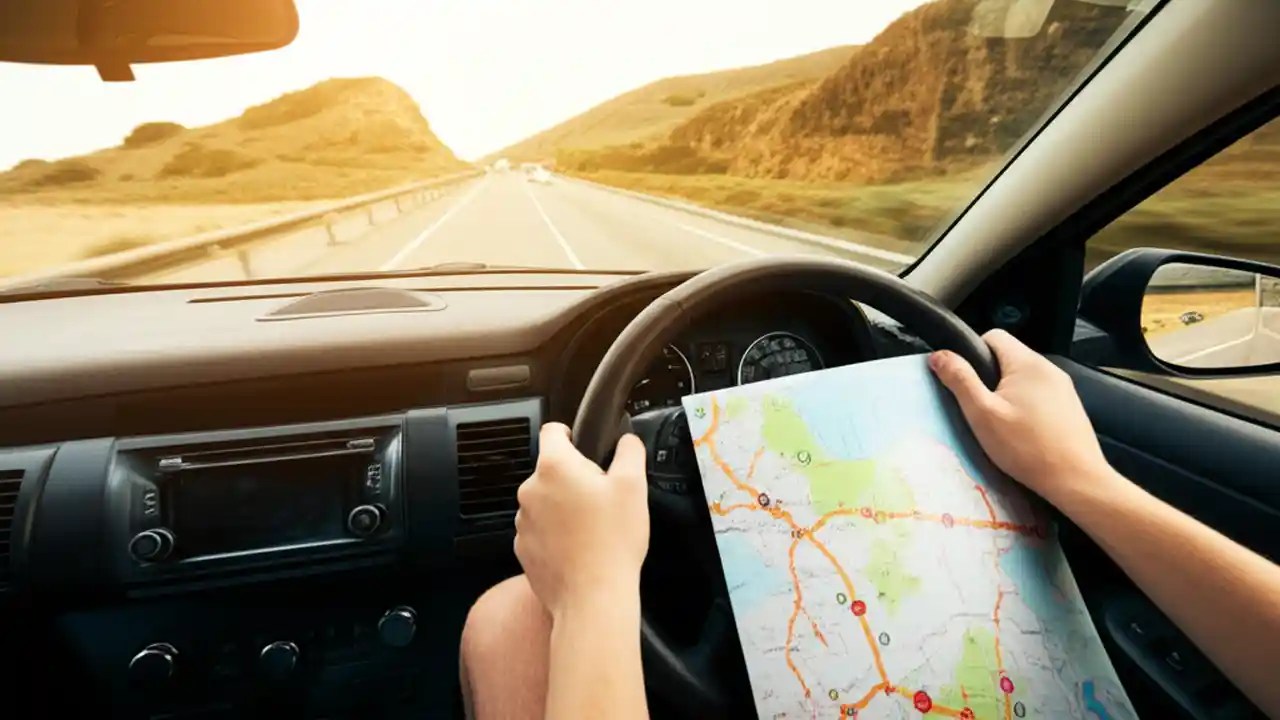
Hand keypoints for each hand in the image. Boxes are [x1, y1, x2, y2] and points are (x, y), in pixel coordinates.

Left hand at [514, 423, 648, 618]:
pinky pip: (540, 531)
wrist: (593, 597)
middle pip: (551, 470)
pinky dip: (556, 535)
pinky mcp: (523, 548)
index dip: (570, 434)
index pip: (552, 431)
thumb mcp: (634, 486)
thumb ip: (630, 451)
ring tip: (592, 528)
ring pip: (545, 502)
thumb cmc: (613, 540)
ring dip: (563, 508)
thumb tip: (627, 439)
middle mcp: (530, 490)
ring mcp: (522, 521)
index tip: (584, 447)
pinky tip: (579, 548)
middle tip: (601, 499)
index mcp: (554, 467)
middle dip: (573, 479)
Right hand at [928, 329, 1119, 506]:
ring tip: (1002, 424)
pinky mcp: (1071, 406)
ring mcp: (1064, 387)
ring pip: (1024, 379)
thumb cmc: (1027, 448)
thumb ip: (960, 380)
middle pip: (1008, 358)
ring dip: (1009, 394)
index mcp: (1027, 363)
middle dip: (990, 379)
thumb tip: (940, 355)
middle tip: (983, 410)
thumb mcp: (982, 414)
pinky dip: (1027, 407)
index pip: (993, 336)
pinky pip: (1040, 395)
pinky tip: (1024, 433)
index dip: (973, 354)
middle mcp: (1049, 368)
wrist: (1076, 480)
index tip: (967, 382)